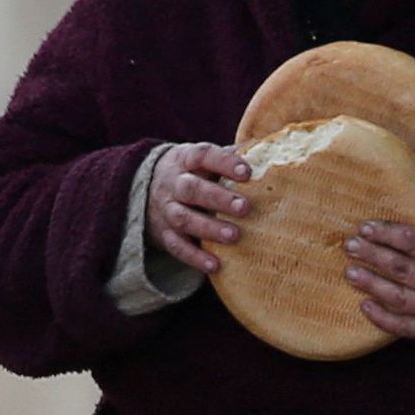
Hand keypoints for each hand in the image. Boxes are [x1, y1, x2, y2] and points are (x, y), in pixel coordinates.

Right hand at [142, 142, 252, 276]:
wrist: (143, 187)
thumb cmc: (191, 172)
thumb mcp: (203, 159)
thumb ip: (230, 157)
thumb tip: (270, 150)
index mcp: (185, 160)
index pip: (203, 156)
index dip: (224, 163)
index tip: (247, 172)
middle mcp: (172, 184)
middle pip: (191, 189)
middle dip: (218, 198)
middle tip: (244, 207)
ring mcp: (165, 210)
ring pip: (183, 218)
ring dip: (208, 228)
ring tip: (234, 236)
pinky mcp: (163, 234)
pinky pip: (176, 246)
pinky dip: (194, 257)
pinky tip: (214, 265)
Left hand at [348, 216, 414, 338]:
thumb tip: (401, 218)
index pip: (413, 242)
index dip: (386, 233)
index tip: (365, 227)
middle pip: (402, 268)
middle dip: (372, 255)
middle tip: (350, 246)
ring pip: (398, 298)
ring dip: (371, 285)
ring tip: (350, 272)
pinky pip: (406, 327)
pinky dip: (383, 319)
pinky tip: (364, 306)